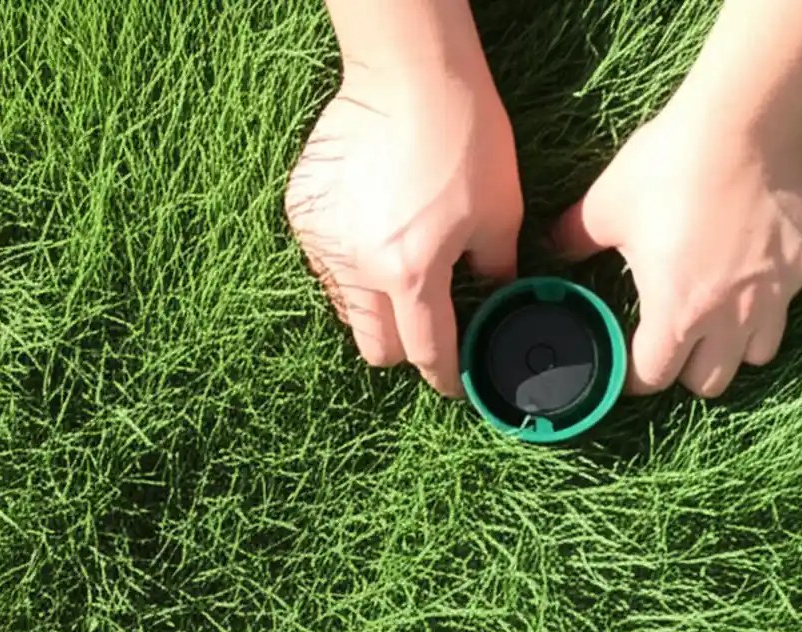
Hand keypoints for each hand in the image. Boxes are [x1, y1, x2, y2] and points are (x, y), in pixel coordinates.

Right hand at [285, 69, 521, 395]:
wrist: (409, 76)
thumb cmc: (464, 139)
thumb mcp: (501, 213)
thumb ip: (496, 269)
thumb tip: (496, 296)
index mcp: (413, 275)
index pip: (426, 352)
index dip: (444, 376)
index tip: (451, 385)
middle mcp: (360, 268)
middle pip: (374, 346)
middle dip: (402, 348)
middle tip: (424, 329)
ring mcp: (323, 241)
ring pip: (344, 305)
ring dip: (372, 305)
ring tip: (398, 270)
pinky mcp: (301, 212)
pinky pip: (323, 260)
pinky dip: (348, 260)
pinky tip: (372, 229)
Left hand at [552, 111, 801, 397]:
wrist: (745, 121)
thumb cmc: (671, 164)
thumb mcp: (606, 204)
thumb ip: (573, 238)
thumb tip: (553, 248)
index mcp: (676, 313)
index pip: (653, 379)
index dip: (634, 378)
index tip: (626, 366)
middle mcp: (730, 317)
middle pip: (709, 383)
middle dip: (685, 370)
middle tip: (671, 340)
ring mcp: (776, 294)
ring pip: (758, 354)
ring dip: (733, 346)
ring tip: (717, 315)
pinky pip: (788, 301)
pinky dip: (769, 299)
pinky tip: (752, 266)